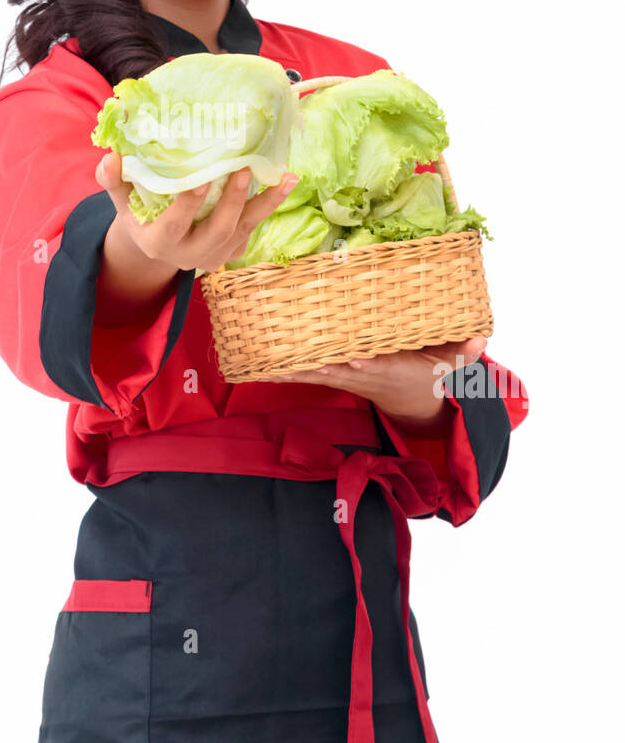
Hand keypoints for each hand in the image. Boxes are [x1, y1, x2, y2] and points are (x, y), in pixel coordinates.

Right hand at [95, 150, 298, 275]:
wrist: (157, 248)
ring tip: (285, 177)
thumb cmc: (140, 217)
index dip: (189, 203)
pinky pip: (252, 229)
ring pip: (243, 230)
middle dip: (233, 200)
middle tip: (243, 169)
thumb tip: (110, 157)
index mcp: (159, 242)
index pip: (175, 224)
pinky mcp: (231, 251)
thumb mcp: (123, 203)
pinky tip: (283, 183)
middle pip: (217, 229)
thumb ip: (114, 182)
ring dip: (265, 203)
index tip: (203, 178)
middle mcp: (189, 254)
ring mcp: (214, 255)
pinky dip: (269, 206)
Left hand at [271, 336, 488, 434]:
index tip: (353, 358)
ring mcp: (347, 376)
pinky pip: (306, 372)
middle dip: (312, 363)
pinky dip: (285, 368)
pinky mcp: (335, 375)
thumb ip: (463, 352)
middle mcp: (364, 374)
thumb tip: (481, 339)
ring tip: (262, 359)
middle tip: (287, 355)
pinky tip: (261, 362)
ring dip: (290, 367)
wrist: (413, 402)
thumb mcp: (451, 366)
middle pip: (335, 369)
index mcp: (392, 370)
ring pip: (314, 371)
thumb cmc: (430, 375)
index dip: (366, 363)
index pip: (378, 366)